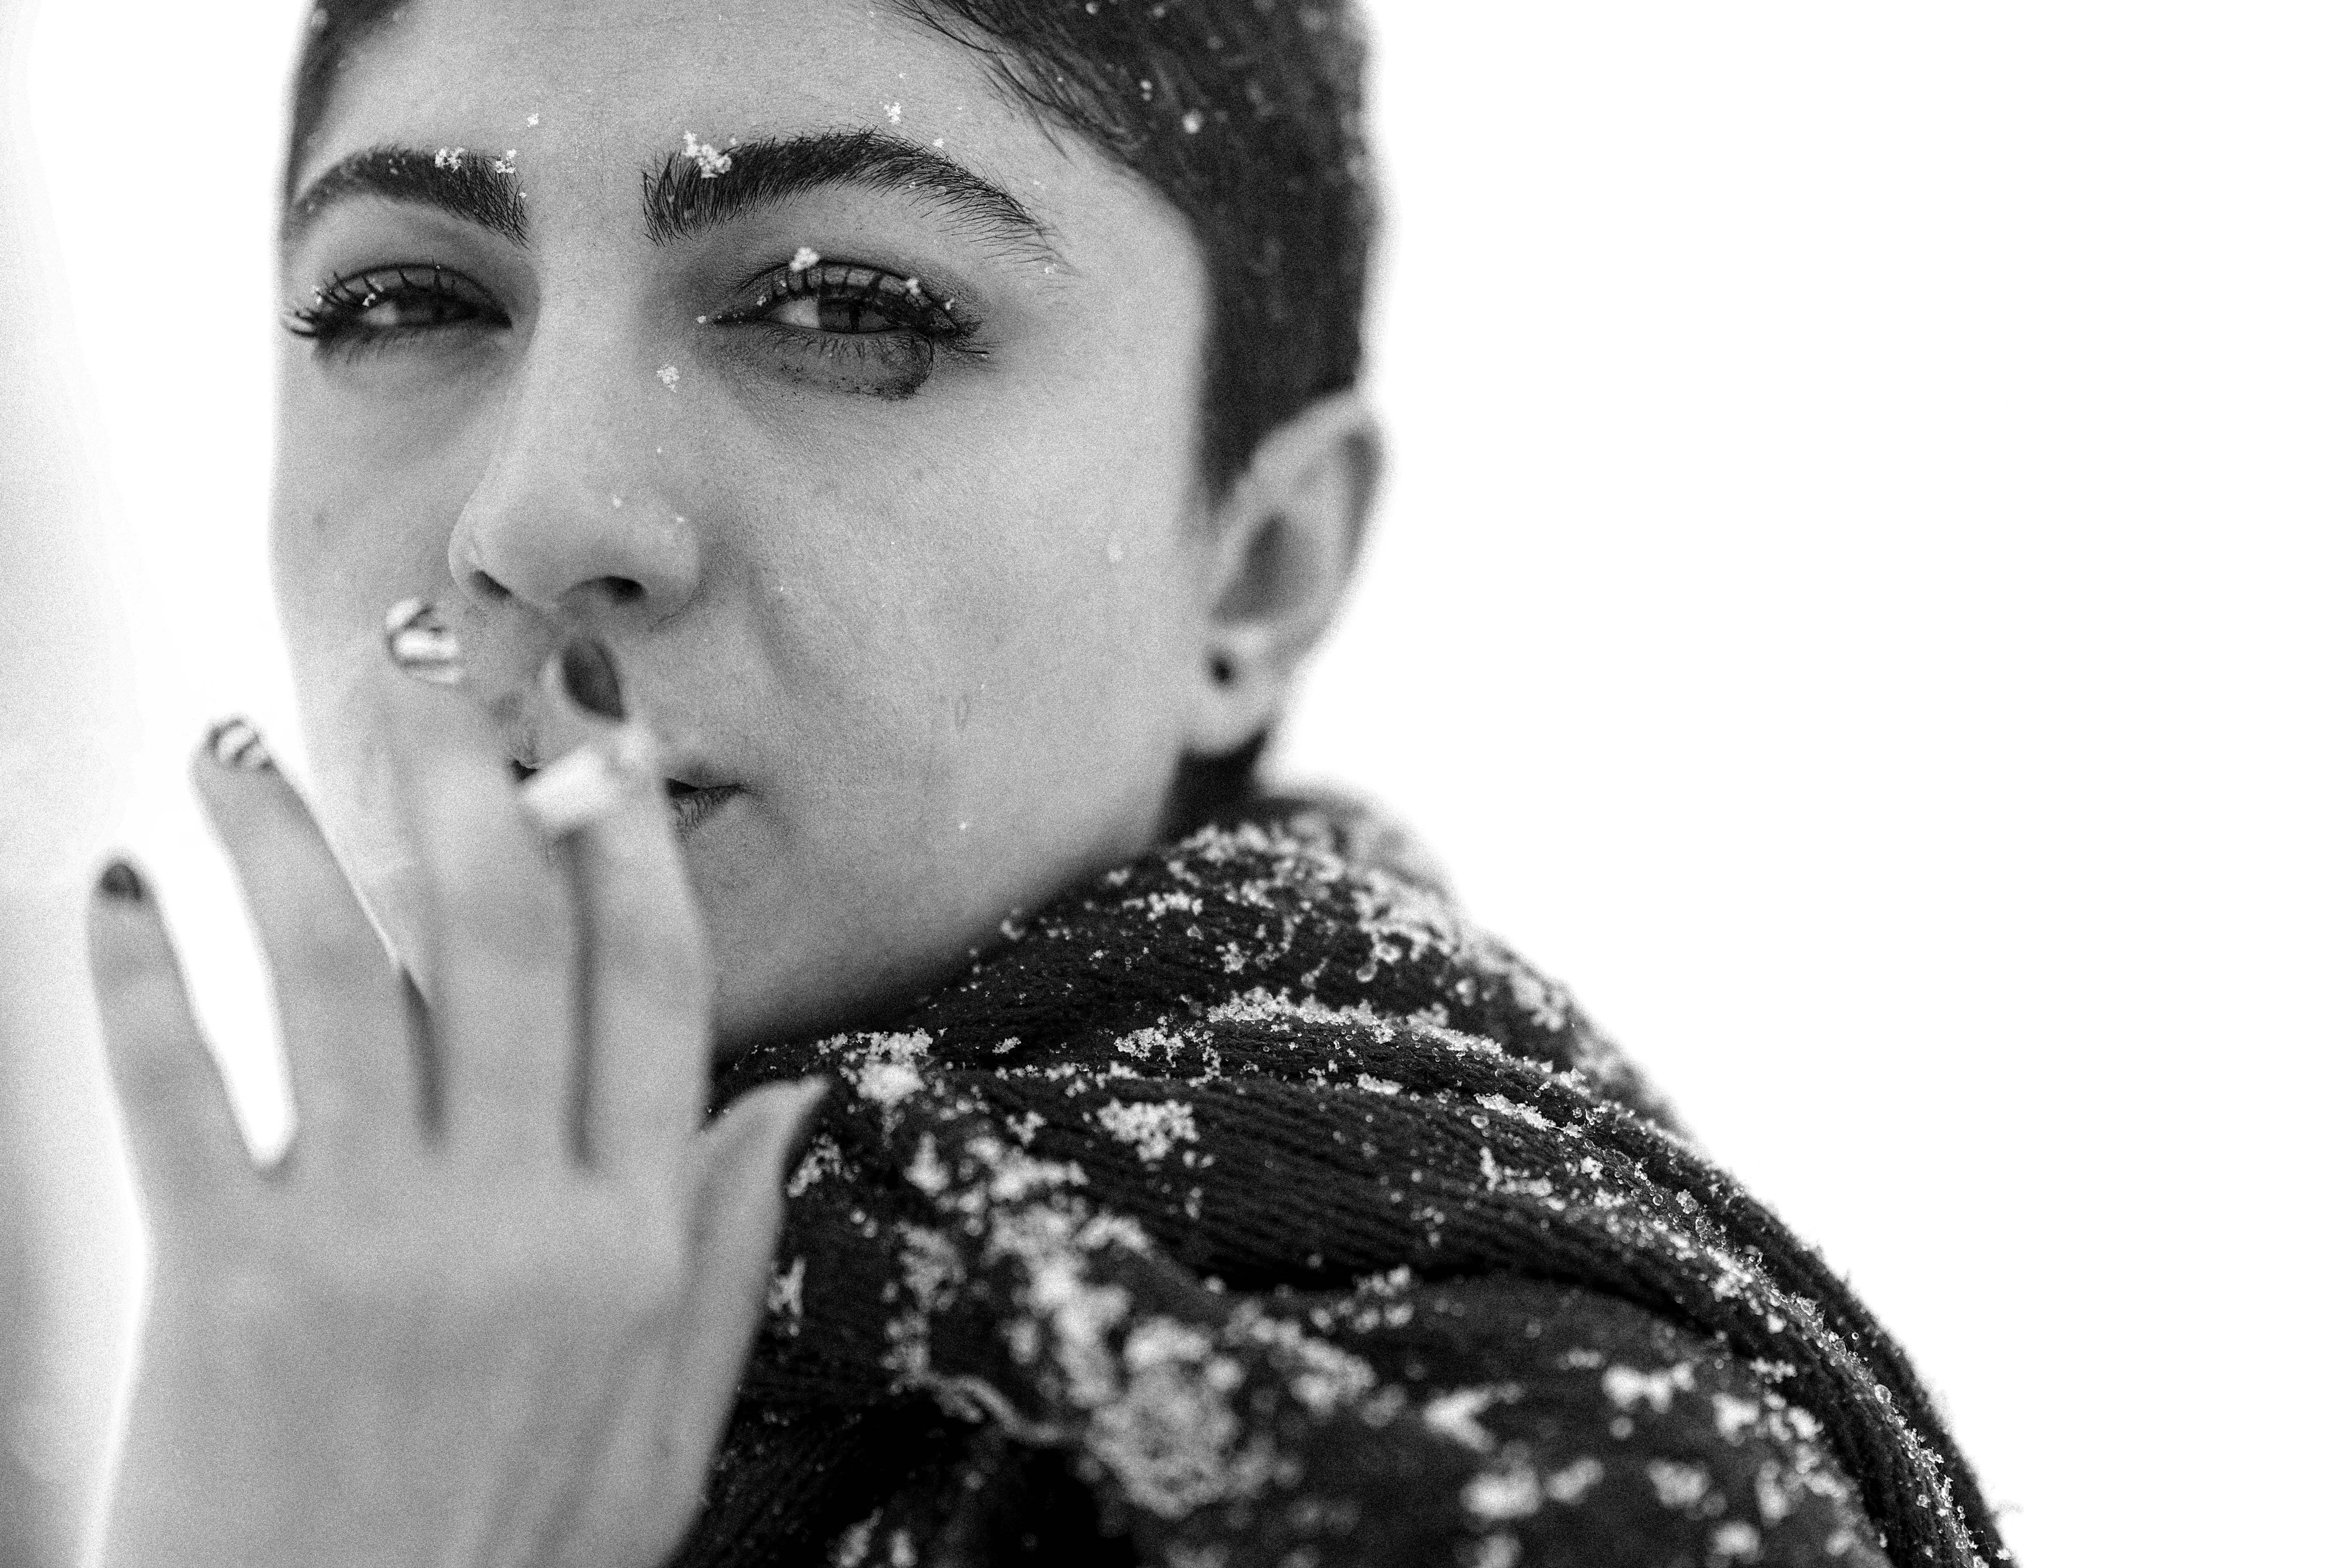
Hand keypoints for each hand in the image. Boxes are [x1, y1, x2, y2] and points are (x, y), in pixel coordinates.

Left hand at [86, 652, 820, 1567]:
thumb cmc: (504, 1566)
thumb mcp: (661, 1435)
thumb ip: (725, 1255)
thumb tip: (796, 1091)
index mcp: (631, 1246)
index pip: (655, 986)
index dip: (627, 840)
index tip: (592, 731)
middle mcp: (520, 1223)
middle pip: (507, 935)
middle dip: (464, 773)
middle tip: (418, 659)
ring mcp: (375, 1250)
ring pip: (347, 975)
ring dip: (287, 836)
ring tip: (236, 748)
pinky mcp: (228, 1290)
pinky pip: (176, 1092)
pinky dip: (134, 979)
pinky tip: (104, 891)